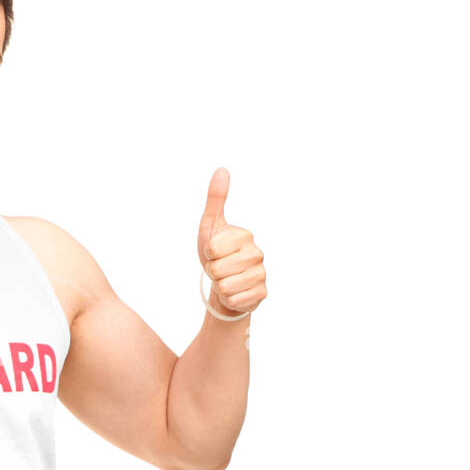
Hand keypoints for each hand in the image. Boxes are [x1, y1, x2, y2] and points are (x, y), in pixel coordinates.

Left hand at [197, 167, 266, 316]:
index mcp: (245, 236)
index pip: (212, 249)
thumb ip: (215, 199)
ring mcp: (261, 275)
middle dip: (212, 271)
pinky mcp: (261, 294)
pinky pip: (234, 300)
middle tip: (219, 268)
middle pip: (216, 269)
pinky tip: (235, 292)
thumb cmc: (216, 254)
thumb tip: (221, 169)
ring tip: (226, 279)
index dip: (207, 254)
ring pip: (224, 286)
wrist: (223, 284)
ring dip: (219, 286)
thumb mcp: (210, 226)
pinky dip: (229, 299)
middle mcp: (257, 254)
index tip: (214, 253)